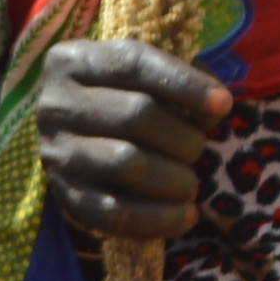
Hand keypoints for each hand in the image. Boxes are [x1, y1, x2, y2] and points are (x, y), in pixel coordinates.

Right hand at [35, 39, 232, 248]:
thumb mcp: (146, 73)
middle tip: (200, 149)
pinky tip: (186, 216)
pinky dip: (157, 218)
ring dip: (174, 178)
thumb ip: (182, 80)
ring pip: (125, 163)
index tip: (224, 104)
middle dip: (183, 136)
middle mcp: (56, 105)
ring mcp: (55, 153)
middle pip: (134, 115)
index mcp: (74, 61)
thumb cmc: (125, 95)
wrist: (80, 135)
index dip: (184, 84)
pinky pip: (113, 213)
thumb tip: (215, 107)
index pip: (134, 64)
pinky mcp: (63, 195)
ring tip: (192, 184)